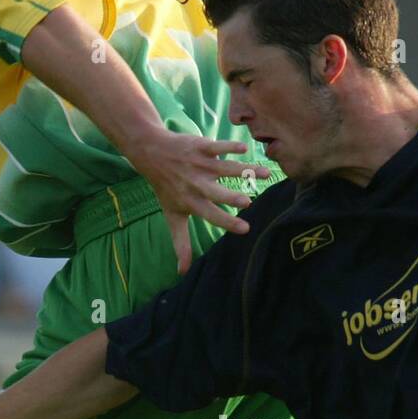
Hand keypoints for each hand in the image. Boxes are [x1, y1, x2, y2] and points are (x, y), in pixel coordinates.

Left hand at [129, 129, 271, 272]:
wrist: (151, 154)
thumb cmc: (166, 189)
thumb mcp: (172, 217)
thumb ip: (181, 243)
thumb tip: (182, 272)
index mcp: (193, 202)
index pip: (211, 215)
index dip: (227, 222)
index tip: (246, 229)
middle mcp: (197, 184)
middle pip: (216, 193)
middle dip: (231, 198)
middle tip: (248, 202)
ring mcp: (200, 165)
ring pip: (226, 168)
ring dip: (246, 170)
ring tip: (266, 173)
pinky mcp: (202, 147)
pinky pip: (218, 146)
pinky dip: (230, 146)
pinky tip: (245, 148)